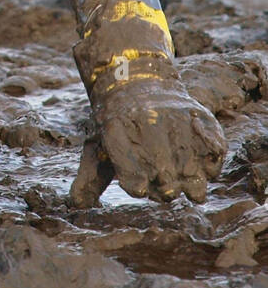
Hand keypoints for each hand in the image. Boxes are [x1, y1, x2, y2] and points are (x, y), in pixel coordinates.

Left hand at [70, 79, 226, 207]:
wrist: (137, 81)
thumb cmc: (116, 125)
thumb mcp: (98, 146)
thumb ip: (89, 179)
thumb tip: (75, 205)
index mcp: (114, 129)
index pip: (130, 175)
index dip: (136, 185)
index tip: (139, 187)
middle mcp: (145, 120)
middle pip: (162, 176)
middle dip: (165, 188)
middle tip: (165, 185)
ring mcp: (174, 117)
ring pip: (190, 167)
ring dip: (190, 182)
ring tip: (185, 181)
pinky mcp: (199, 115)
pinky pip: (213, 149)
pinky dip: (211, 164)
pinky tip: (202, 164)